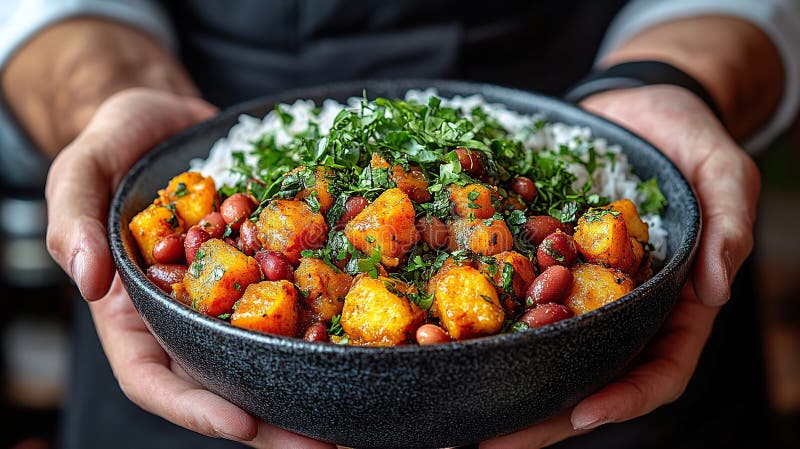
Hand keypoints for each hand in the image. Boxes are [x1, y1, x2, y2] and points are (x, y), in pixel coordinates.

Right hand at [46, 88, 334, 447]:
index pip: (157, 379)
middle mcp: (188, 315)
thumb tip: (87, 280)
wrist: (167, 118)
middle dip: (272, 423)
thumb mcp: (78, 174)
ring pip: (269, 354)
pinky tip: (366, 342)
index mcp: (135, 312)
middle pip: (226, 383)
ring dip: (311, 389)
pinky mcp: (268, 267)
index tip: (243, 425)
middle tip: (324, 445)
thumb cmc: (113, 146)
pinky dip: (329, 323)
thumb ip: (72, 222)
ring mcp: (232, 294)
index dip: (196, 409)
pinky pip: (298, 299)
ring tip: (356, 418)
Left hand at [482, 85, 759, 447]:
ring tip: (454, 406)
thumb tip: (718, 291)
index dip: (625, 398)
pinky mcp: (541, 259)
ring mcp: (577, 286)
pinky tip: (442, 334)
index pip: (658, 368)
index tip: (582, 415)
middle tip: (491, 439)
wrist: (636, 107)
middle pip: (586, 373)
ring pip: (543, 347)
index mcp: (671, 303)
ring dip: (503, 380)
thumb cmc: (689, 140)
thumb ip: (729, 226)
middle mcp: (619, 305)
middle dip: (544, 414)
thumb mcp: (723, 174)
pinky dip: (485, 319)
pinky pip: (513, 294)